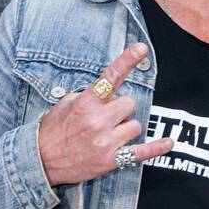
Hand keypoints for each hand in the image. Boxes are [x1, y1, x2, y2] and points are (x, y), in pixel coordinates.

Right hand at [37, 43, 173, 185]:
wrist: (40, 160)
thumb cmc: (53, 129)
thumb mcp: (66, 104)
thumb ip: (91, 96)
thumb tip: (111, 91)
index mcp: (86, 103)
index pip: (110, 77)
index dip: (127, 61)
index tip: (141, 48)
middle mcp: (97, 121)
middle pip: (130, 103)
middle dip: (120, 108)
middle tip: (105, 117)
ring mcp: (105, 141)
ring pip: (135, 125)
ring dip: (125, 128)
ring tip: (106, 134)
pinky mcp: (110, 160)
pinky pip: (141, 152)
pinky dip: (156, 148)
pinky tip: (168, 143)